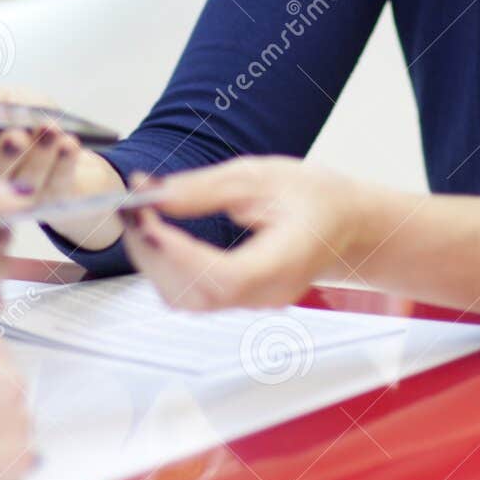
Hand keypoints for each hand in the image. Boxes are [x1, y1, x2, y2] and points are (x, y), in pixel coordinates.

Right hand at [0, 74, 123, 250]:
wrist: (67, 137)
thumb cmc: (21, 117)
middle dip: (2, 156)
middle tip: (16, 135)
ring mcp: (19, 199)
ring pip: (23, 184)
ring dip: (38, 155)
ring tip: (51, 130)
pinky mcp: (53, 202)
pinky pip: (57, 186)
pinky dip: (63, 162)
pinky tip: (69, 144)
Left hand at [118, 158, 370, 310]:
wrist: (347, 225)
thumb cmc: (315, 198)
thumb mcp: (261, 175)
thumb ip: (204, 188)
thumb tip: (150, 191)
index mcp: (285, 262)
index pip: (224, 276)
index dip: (178, 254)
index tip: (146, 220)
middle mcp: (266, 295)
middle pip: (196, 293)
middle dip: (152, 252)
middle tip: (132, 208)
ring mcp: (252, 304)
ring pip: (186, 300)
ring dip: (152, 261)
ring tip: (140, 217)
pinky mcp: (237, 300)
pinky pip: (190, 296)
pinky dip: (164, 268)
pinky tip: (156, 235)